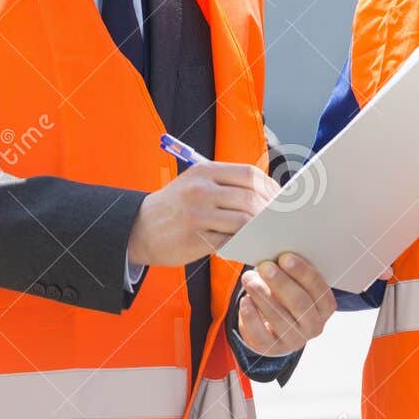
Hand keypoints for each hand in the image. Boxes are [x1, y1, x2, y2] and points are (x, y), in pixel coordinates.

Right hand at [127, 162, 278, 266]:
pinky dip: (243, 245)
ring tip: (266, 235)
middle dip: (268, 212)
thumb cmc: (176, 206)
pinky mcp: (194, 239)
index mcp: (204, 171)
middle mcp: (201, 189)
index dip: (269, 187)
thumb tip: (266, 194)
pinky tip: (248, 247)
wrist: (139, 228)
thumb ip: (226, 185)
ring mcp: (197, 214)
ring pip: (242, 221)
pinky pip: (229, 242)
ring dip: (259, 230)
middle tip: (278, 223)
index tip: (278, 200)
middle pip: (249, 198)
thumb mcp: (195, 183)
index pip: (248, 174)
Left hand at [237, 253, 334, 355]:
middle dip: (281, 283)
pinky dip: (251, 316)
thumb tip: (275, 253)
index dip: (303, 273)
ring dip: (262, 295)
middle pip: (299, 304)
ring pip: (279, 318)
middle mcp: (313, 326)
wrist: (273, 326)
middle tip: (265, 266)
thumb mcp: (294, 282)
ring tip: (248, 278)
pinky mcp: (271, 348)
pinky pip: (261, 334)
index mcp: (324, 307)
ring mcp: (293, 340)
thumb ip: (291, 270)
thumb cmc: (286, 294)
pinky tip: (245, 300)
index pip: (319, 290)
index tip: (285, 257)